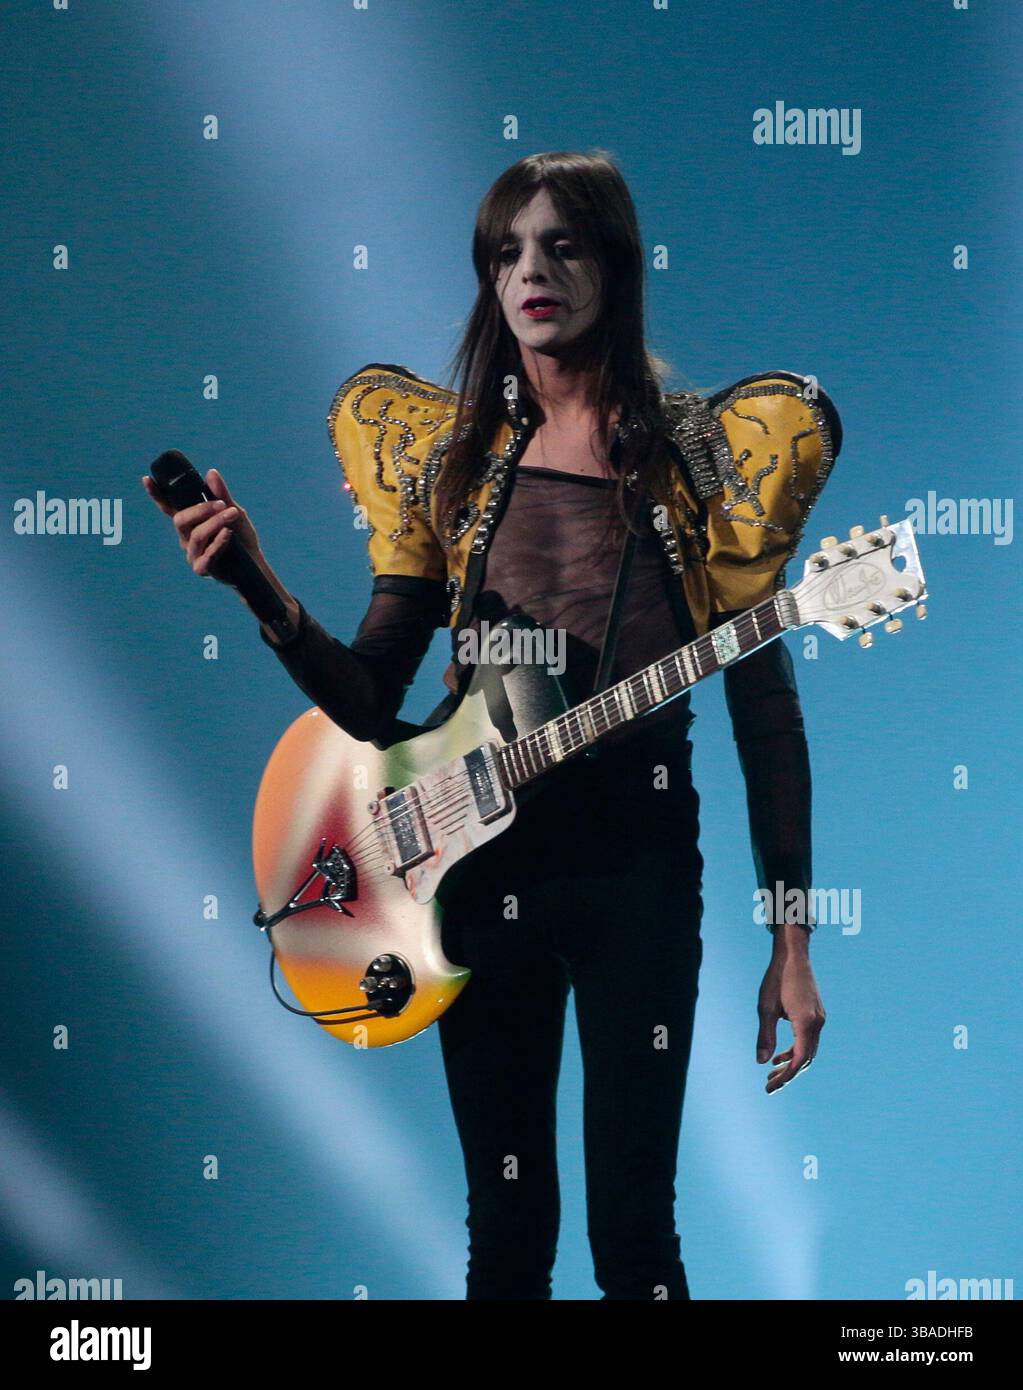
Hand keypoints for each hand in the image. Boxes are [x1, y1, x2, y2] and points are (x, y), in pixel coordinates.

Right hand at [141, 467, 261, 580]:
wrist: (255, 563)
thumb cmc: (241, 536)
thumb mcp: (234, 512)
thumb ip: (222, 495)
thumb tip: (211, 472)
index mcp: (190, 522)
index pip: (170, 507)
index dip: (157, 495)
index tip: (147, 478)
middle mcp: (186, 537)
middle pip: (180, 520)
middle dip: (200, 510)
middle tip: (221, 504)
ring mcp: (192, 554)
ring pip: (196, 535)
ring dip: (215, 523)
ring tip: (232, 514)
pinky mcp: (202, 568)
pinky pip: (206, 555)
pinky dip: (218, 542)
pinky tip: (227, 533)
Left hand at [756, 941, 824, 1093]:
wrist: (793, 954)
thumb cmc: (776, 978)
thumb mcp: (765, 1007)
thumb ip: (765, 1036)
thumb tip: (762, 1062)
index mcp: (806, 1023)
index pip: (798, 1060)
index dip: (785, 1077)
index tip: (769, 1087)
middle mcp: (818, 1023)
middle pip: (806, 1059)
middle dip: (788, 1074)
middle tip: (769, 1085)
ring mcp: (820, 1019)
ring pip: (809, 1051)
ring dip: (792, 1063)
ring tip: (772, 1071)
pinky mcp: (817, 1014)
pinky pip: (809, 1040)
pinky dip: (796, 1050)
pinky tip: (780, 1054)